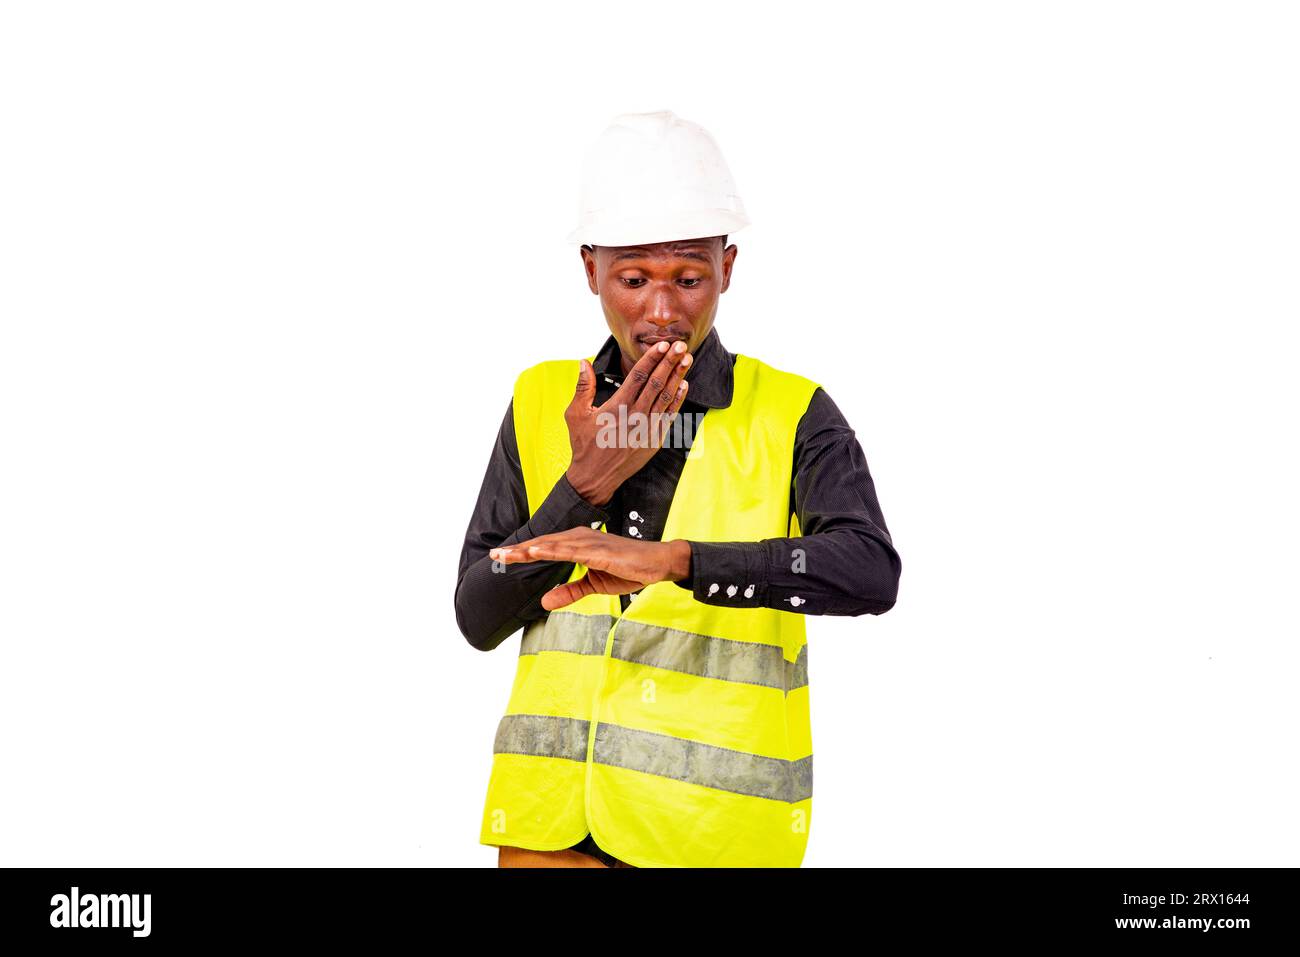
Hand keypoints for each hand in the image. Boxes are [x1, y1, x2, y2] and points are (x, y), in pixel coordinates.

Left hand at [489, 527, 691, 610]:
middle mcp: (580, 538)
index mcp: (577, 544)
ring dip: (528, 549)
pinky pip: (571, 550)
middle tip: (493, 555)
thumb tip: (544, 603)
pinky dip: (552, 549)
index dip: (521, 552)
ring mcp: (589, 542)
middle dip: (517, 550)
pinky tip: (536, 551)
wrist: (656, 564)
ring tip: (506, 555)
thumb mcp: (593, 585)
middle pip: (542, 543)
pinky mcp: (598, 550)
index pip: (544, 548)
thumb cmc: (627, 569)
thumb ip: (569, 592)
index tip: (500, 557)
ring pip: (552, 545)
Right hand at [564, 341, 692, 506]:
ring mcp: (647, 429)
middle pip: (656, 383)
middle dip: (670, 362)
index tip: (662, 345)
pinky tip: (683, 385)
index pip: (638, 376)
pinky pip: (669, 416)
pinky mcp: (654, 440)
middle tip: (680, 345)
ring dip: (677, 377)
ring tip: (686, 359)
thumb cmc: (584, 445)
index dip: (652, 358)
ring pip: (666, 397)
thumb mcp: (576, 414)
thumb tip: (583, 363)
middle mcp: (635, 416)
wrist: (595, 477)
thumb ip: (583, 387)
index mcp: (617, 407)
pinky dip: (677, 400)